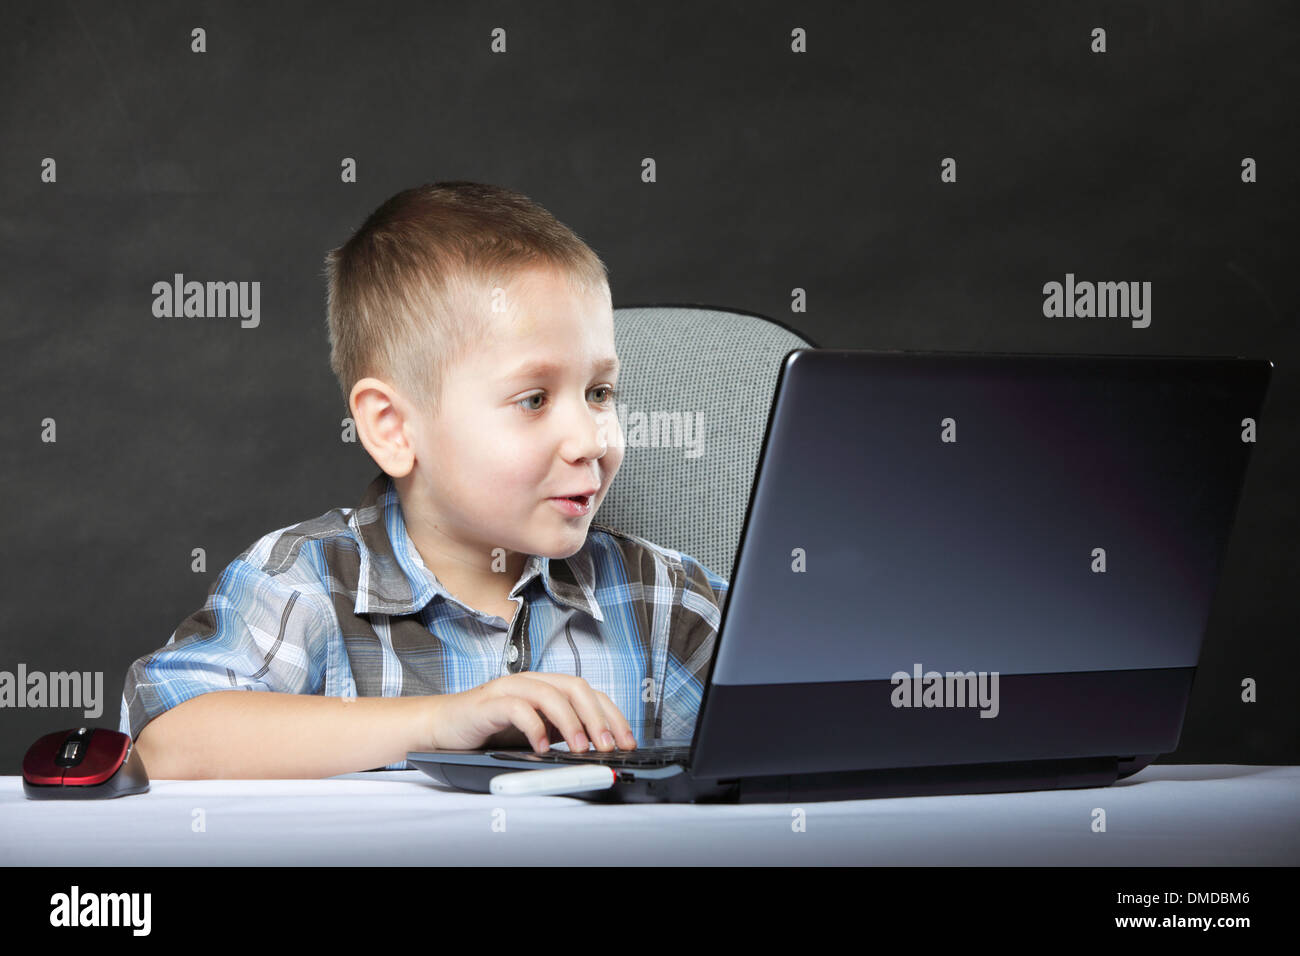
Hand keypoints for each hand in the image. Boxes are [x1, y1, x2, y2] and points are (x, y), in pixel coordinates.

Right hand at [426, 673, 637, 753]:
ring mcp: (509, 690)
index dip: (612, 715)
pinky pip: (516, 708)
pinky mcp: (488, 704)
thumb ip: (561, 733)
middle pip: (575, 687)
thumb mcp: (534, 732)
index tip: (627, 741)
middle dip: (597, 717)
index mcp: (546, 687)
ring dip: (571, 722)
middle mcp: (531, 682)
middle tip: (609, 745)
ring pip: (550, 694)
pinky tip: (541, 747)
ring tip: (580, 748)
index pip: (589, 693)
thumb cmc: (489, 731)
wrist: (441, 727)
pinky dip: (534, 727)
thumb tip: (598, 750)